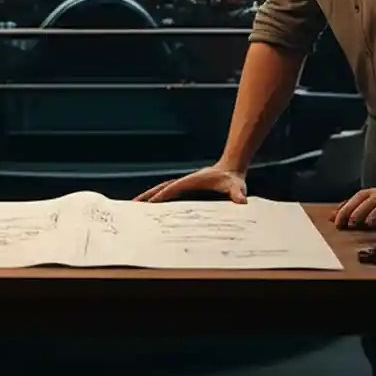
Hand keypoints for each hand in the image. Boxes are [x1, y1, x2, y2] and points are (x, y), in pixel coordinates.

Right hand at [133, 165, 247, 202]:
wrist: (231, 168)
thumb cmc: (233, 179)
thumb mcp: (237, 186)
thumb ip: (238, 193)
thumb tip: (241, 201)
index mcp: (192, 181)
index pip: (173, 189)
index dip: (161, 196)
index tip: (150, 203)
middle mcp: (185, 182)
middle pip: (161, 188)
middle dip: (148, 196)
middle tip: (133, 204)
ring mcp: (184, 185)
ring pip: (162, 190)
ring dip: (149, 197)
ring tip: (135, 205)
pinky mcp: (186, 188)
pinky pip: (168, 194)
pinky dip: (157, 199)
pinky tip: (151, 207)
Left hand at [330, 177, 375, 229]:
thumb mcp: (367, 200)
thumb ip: (349, 208)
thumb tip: (330, 217)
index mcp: (369, 194)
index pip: (355, 200)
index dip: (345, 210)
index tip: (337, 222)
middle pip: (366, 204)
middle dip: (357, 213)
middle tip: (351, 224)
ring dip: (373, 216)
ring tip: (367, 224)